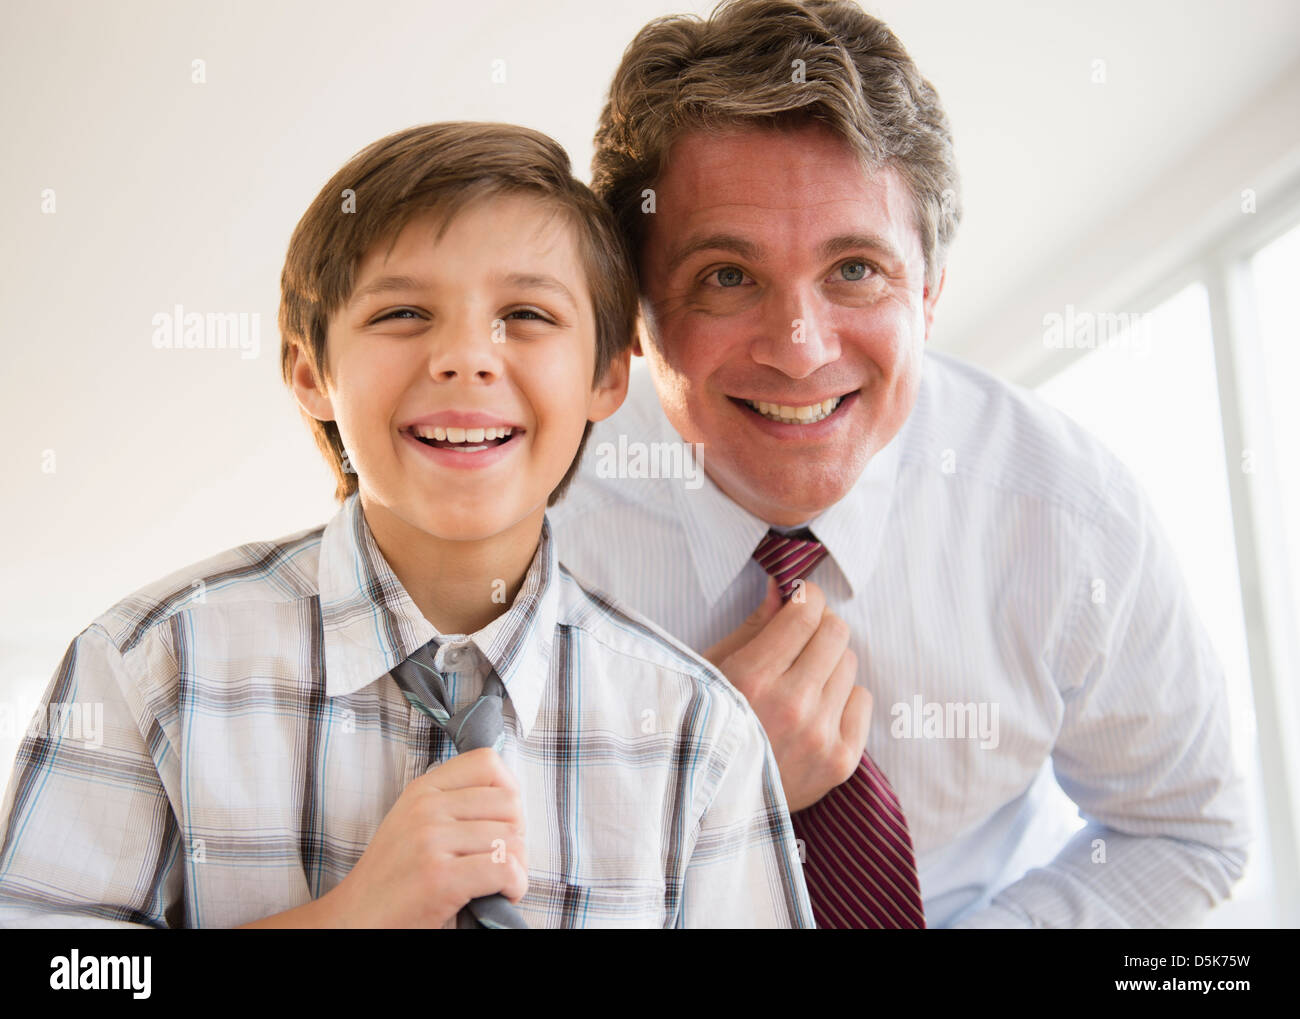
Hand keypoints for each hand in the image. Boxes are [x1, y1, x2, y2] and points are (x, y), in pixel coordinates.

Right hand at [315, 746, 527, 927]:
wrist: (356, 917)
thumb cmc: (395, 876)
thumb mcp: (414, 822)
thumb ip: (453, 802)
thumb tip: (510, 796)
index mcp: (423, 789)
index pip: (487, 762)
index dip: (509, 789)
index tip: (505, 818)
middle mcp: (426, 808)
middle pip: (509, 801)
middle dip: (518, 832)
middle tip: (504, 858)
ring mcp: (431, 841)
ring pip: (511, 838)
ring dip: (518, 864)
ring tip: (501, 880)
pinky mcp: (440, 878)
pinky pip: (504, 868)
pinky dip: (515, 884)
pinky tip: (504, 893)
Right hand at [703, 576, 871, 810]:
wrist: (710, 805)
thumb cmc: (705, 728)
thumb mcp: (712, 672)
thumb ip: (754, 628)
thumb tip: (786, 587)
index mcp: (753, 679)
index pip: (806, 612)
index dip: (805, 597)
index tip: (797, 602)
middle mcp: (793, 706)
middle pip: (836, 632)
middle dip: (818, 628)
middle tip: (798, 641)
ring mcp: (820, 737)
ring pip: (849, 664)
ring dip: (827, 666)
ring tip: (799, 685)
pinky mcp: (841, 762)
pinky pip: (862, 699)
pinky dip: (841, 700)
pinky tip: (814, 713)